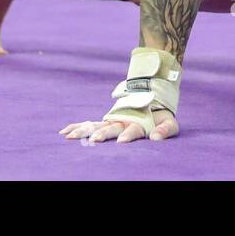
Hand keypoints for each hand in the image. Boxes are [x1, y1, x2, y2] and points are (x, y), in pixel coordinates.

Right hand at [60, 108, 179, 142]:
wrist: (153, 94)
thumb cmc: (161, 114)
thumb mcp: (169, 122)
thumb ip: (165, 130)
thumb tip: (156, 138)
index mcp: (139, 122)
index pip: (133, 129)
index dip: (129, 135)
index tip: (122, 141)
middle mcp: (123, 121)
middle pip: (111, 128)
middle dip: (103, 134)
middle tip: (93, 140)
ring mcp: (113, 120)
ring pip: (97, 126)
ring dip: (84, 131)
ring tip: (70, 137)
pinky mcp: (106, 121)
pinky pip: (89, 124)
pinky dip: (77, 126)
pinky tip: (65, 132)